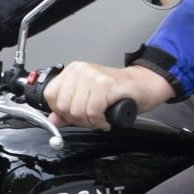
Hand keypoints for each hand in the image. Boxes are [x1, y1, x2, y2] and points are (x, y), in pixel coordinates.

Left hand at [40, 61, 173, 128]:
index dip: (61, 112)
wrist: (142, 85)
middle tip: (91, 119)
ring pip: (77, 111)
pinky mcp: (104, 85)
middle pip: (63, 106)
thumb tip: (53, 120)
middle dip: (77, 119)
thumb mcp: (88, 98)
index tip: (74, 116)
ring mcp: (92, 76)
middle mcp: (80, 71)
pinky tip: (106, 119)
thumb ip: (68, 109)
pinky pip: (93, 112)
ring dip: (90, 122)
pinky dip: (99, 122)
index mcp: (73, 71)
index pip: (50, 95)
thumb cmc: (117, 92)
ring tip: (100, 118)